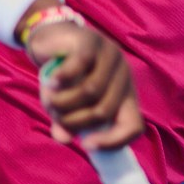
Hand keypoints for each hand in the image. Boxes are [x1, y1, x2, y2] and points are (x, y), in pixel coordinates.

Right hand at [26, 20, 143, 150]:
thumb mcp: (65, 104)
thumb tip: (63, 138)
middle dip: (75, 121)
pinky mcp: (92, 40)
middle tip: (56, 116)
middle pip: (105, 111)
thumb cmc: (64, 78)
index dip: (113, 141)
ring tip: (49, 99)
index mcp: (125, 95)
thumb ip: (65, 122)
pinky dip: (61, 79)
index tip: (87, 145)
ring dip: (63, 102)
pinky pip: (79, 65)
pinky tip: (50, 83)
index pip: (134, 126)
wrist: (52, 39)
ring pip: (90, 91)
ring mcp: (110, 55)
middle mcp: (123, 76)